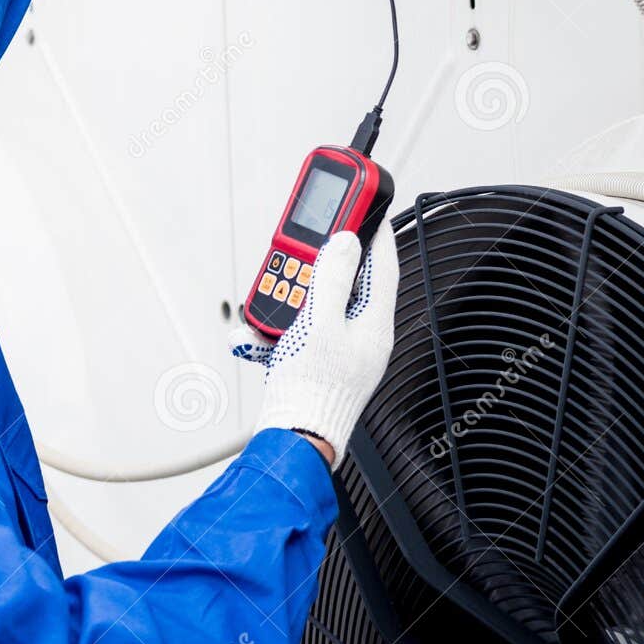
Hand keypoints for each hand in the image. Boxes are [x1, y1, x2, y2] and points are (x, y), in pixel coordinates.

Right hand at [230, 225, 398, 466]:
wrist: (292, 439)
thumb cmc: (311, 390)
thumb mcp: (319, 323)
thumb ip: (333, 279)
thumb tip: (346, 243)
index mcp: (375, 325)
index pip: (383, 265)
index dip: (375, 231)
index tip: (365, 204)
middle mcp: (363, 335)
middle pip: (347, 280)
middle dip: (320, 263)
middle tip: (304, 245)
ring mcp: (342, 347)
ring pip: (319, 302)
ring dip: (292, 294)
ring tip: (273, 297)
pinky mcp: (320, 358)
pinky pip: (302, 326)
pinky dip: (281, 322)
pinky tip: (261, 332)